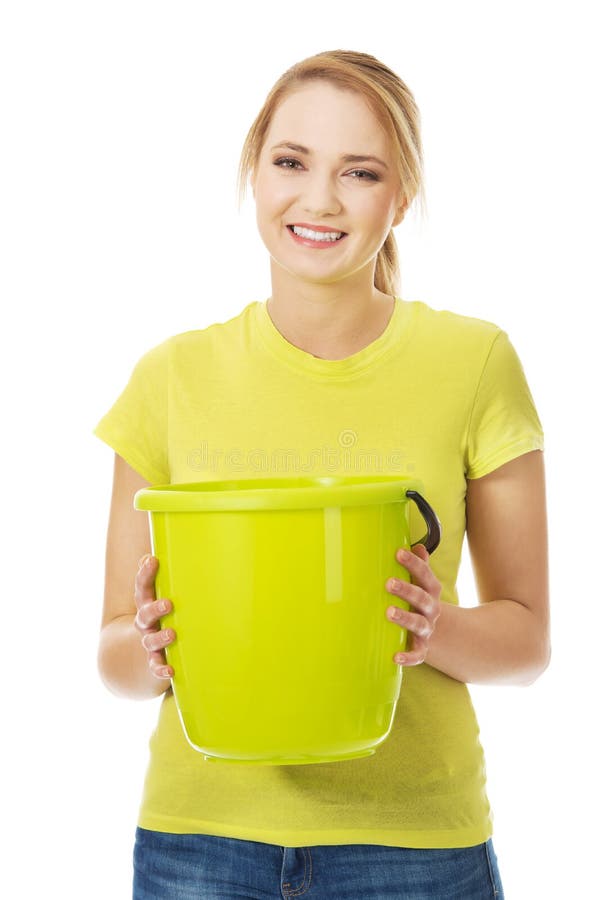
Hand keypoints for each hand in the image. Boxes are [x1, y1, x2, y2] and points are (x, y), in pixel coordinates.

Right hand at [133, 554, 175, 679]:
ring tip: (172, 634)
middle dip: (155, 608)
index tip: (152, 560)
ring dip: (160, 637)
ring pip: (150, 641)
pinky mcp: (155, 661)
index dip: (145, 574)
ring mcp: (148, 642)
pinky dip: (161, 670)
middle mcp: (144, 623)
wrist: (142, 653)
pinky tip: (170, 671)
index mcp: (146, 604)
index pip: (142, 587)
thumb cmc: (161, 616)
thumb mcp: (160, 596)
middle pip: (144, 614)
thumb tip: (164, 552)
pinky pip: (155, 666)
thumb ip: (166, 577)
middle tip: (169, 604)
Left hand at [385, 543, 441, 665]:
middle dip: (407, 590)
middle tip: (389, 583)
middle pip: (422, 598)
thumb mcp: (422, 582)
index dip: (414, 564)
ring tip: (389, 612)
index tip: (398, 553)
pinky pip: (418, 654)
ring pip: (419, 624)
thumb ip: (419, 565)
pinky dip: (409, 657)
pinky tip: (395, 656)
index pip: (425, 575)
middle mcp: (431, 609)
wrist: (434, 630)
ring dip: (405, 618)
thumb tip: (417, 545)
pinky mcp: (421, 647)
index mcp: (430, 590)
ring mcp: (427, 629)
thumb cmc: (419, 599)